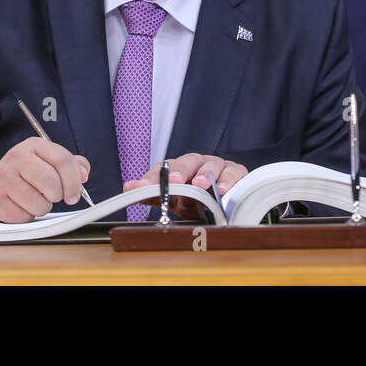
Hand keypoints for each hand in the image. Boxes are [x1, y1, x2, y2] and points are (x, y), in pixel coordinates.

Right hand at [0, 137, 90, 224]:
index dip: (74, 181)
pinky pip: (22, 217)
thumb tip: (84, 173)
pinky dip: (25, 217)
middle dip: (57, 196)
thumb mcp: (48, 162)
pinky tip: (19, 207)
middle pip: (51, 183)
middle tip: (52, 197)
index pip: (63, 160)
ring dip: (41, 208)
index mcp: (34, 145)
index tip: (74, 194)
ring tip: (33, 201)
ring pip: (38, 203)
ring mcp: (3, 177)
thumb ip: (71, 165)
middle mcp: (16, 157)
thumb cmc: (24, 175)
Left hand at [124, 154, 248, 219]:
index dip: (152, 177)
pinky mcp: (236, 172)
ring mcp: (217, 165)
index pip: (163, 168)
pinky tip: (223, 190)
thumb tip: (128, 188)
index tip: (141, 186)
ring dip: (205, 174)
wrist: (225, 204)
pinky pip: (233, 173)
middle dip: (180, 170)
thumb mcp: (174, 201)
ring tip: (200, 185)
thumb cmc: (197, 200)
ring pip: (211, 164)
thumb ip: (153, 195)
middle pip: (188, 161)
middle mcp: (198, 163)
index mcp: (179, 168)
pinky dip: (228, 180)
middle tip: (174, 180)